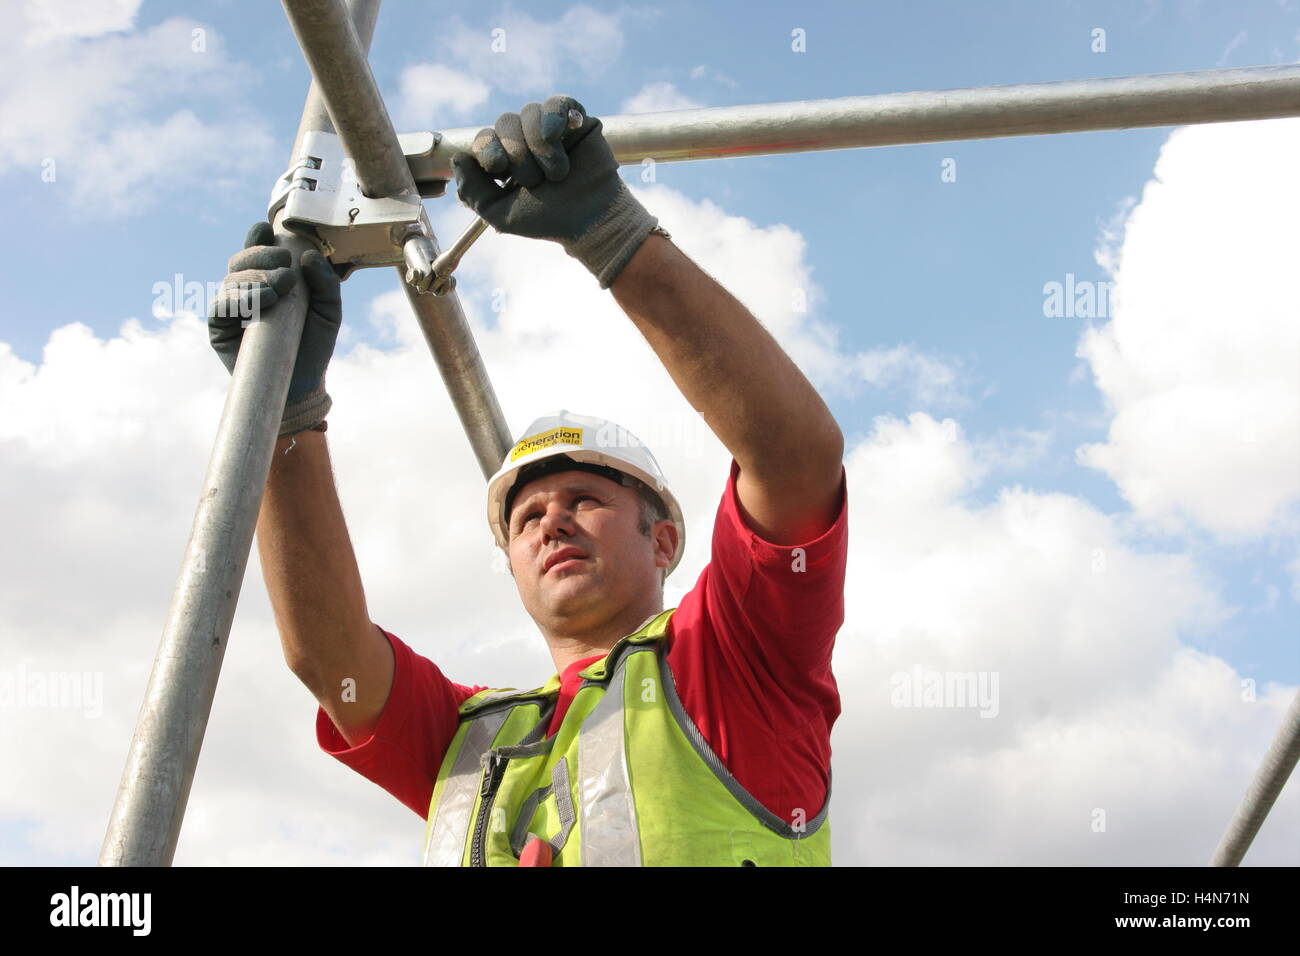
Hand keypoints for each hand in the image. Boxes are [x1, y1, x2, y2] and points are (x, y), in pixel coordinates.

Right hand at [208, 221, 342, 436]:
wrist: (303, 384)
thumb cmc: (315, 345)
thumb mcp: (329, 311)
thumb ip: (325, 283)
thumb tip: (307, 255)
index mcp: (269, 279)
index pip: (257, 249)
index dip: (258, 237)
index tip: (268, 230)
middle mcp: (246, 289)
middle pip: (241, 259)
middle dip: (260, 254)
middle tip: (284, 265)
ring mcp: (231, 308)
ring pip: (230, 279)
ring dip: (254, 277)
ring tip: (278, 290)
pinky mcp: (220, 329)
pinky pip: (219, 306)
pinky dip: (238, 299)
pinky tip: (261, 301)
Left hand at [450, 94, 659, 288]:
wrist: (590, 220)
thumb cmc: (548, 219)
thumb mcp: (499, 214)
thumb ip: (472, 192)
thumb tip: (458, 158)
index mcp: (506, 159)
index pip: (484, 137)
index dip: (487, 149)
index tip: (499, 170)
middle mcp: (526, 139)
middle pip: (505, 122)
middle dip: (518, 155)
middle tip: (536, 182)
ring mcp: (550, 128)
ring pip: (529, 113)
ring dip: (539, 147)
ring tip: (557, 174)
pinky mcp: (575, 120)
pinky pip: (556, 104)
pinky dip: (553, 118)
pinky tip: (558, 136)